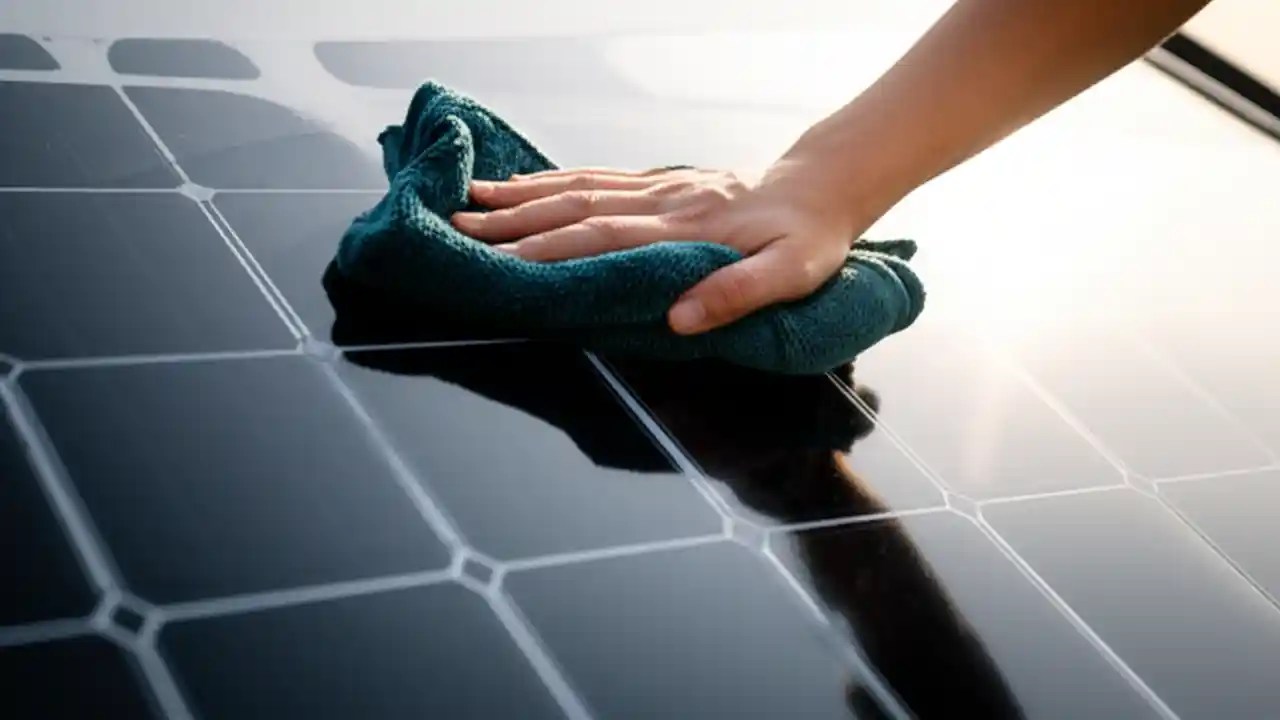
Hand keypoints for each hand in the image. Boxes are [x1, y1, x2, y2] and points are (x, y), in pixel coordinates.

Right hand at [450, 161, 873, 334]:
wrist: (823, 185)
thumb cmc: (809, 238)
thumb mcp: (792, 274)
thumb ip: (737, 293)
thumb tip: (677, 318)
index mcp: (687, 230)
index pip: (605, 238)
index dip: (551, 250)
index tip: (503, 263)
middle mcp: (664, 203)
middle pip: (576, 209)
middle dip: (515, 223)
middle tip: (461, 231)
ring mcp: (659, 188)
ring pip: (578, 188)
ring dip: (522, 198)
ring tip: (471, 202)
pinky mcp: (660, 183)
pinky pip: (598, 177)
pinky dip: (553, 181)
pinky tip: (522, 185)